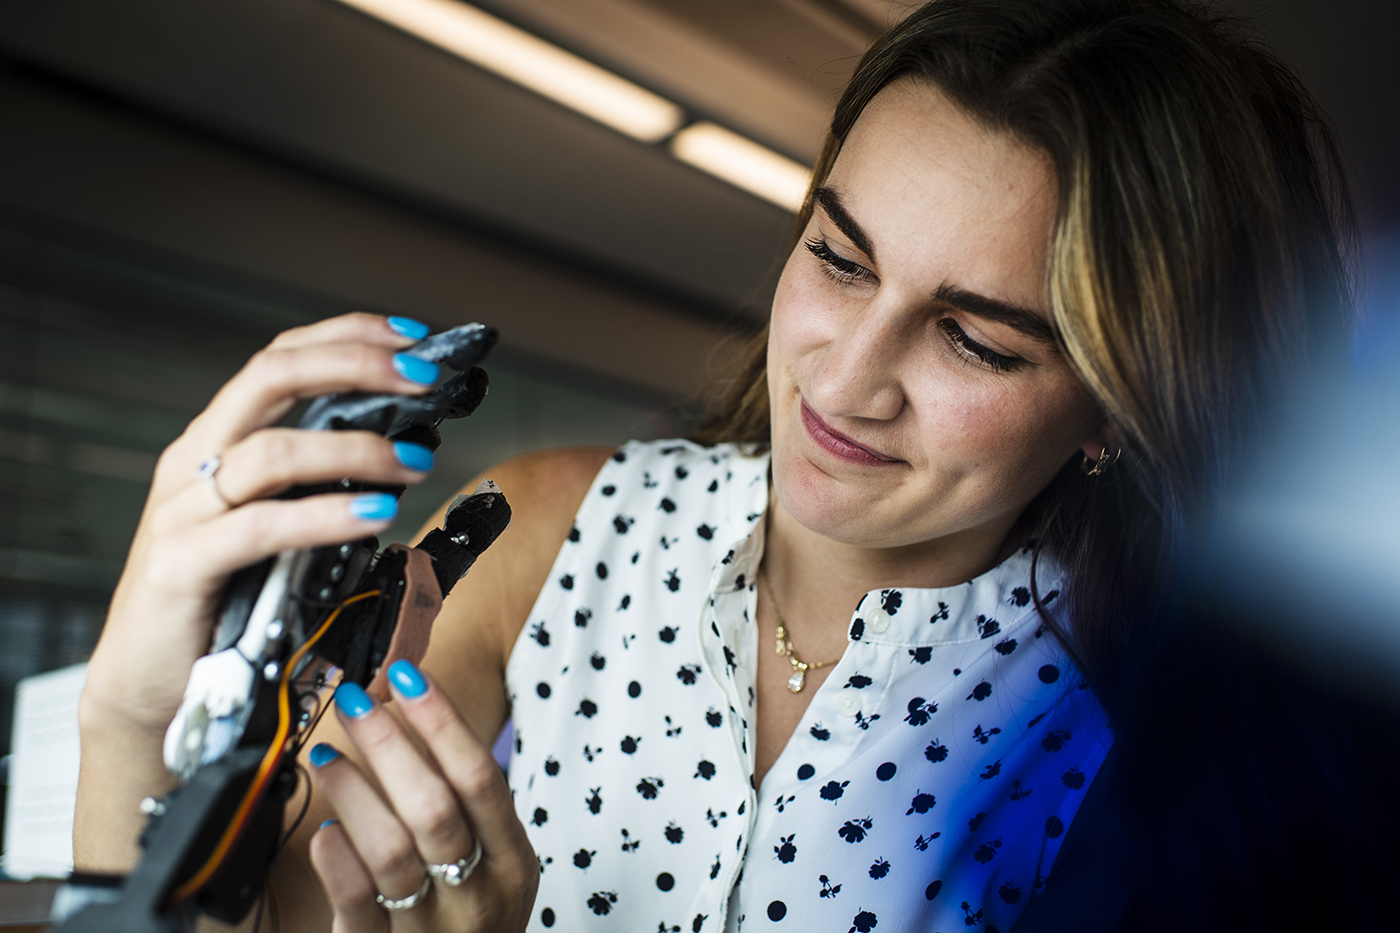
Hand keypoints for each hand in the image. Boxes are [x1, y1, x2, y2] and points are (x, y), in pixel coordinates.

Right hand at [82, 313, 441, 736]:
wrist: (150, 688)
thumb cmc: (226, 604)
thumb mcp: (279, 530)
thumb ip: (321, 488)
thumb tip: (406, 454)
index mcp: (218, 441)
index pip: (279, 358)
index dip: (346, 337)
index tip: (413, 338)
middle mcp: (194, 461)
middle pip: (271, 377)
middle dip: (355, 366)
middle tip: (423, 378)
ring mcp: (182, 510)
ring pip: (272, 451)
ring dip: (355, 450)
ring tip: (415, 463)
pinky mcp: (180, 565)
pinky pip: (260, 527)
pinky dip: (324, 516)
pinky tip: (376, 516)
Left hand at [309, 660, 537, 931]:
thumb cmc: (470, 917)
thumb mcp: (491, 864)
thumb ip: (462, 806)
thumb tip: (408, 717)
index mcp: (512, 862)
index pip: (481, 779)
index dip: (442, 722)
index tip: (407, 678)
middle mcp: (477, 895)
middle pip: (434, 808)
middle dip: (388, 744)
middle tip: (354, 702)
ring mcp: (430, 929)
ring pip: (390, 850)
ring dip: (352, 790)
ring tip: (325, 754)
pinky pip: (354, 900)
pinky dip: (335, 858)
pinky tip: (324, 832)